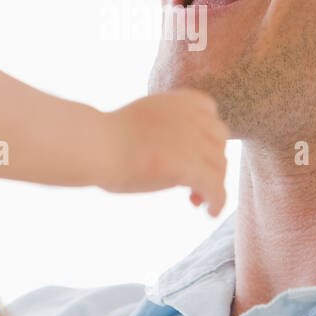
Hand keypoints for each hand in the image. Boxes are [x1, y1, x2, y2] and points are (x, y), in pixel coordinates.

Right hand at [98, 89, 228, 215]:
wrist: (95, 145)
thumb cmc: (108, 138)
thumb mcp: (145, 119)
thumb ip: (166, 126)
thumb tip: (177, 152)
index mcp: (179, 101)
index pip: (210, 113)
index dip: (207, 135)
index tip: (194, 153)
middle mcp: (192, 118)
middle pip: (219, 142)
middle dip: (210, 161)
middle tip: (193, 180)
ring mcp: (194, 142)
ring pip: (220, 167)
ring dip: (213, 184)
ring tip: (195, 200)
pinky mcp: (191, 168)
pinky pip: (217, 188)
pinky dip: (218, 202)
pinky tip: (209, 213)